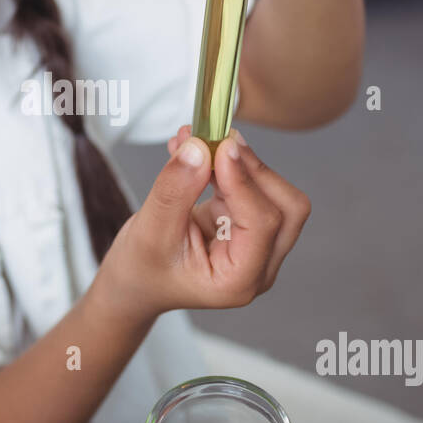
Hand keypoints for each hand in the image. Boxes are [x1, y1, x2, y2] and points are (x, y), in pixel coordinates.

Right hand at [92, 126, 310, 322]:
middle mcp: (258, 265)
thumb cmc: (141, 271)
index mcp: (239, 281)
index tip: (221, 147)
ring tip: (200, 140)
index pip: (262, 225)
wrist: (136, 282)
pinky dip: (228, 163)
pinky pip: (250, 185)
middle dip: (254, 170)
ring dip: (242, 162)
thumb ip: (175, 191)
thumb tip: (199, 148)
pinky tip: (197, 149)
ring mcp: (257, 244)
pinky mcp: (245, 222)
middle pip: (287, 209)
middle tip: (218, 142)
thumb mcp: (149, 232)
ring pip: (274, 193)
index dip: (245, 182)